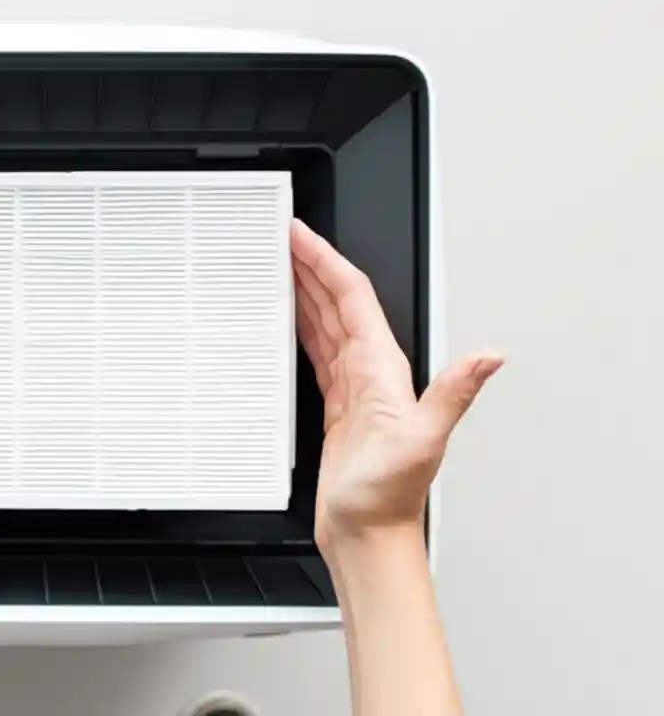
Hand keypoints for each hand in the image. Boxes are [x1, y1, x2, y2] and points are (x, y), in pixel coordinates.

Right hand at [290, 221, 501, 554]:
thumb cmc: (389, 498)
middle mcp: (371, 372)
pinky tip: (288, 320)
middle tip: (283, 237)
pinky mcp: (336, 406)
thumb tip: (492, 356)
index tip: (302, 236)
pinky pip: (315, 353)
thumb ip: (453, 394)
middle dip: (311, 265)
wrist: (369, 535)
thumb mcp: (423, 441)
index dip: (326, 262)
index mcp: (385, 369)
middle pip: (337, 303)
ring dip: (304, 291)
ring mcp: (353, 388)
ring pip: (324, 323)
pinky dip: (299, 329)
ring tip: (281, 265)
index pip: (354, 299)